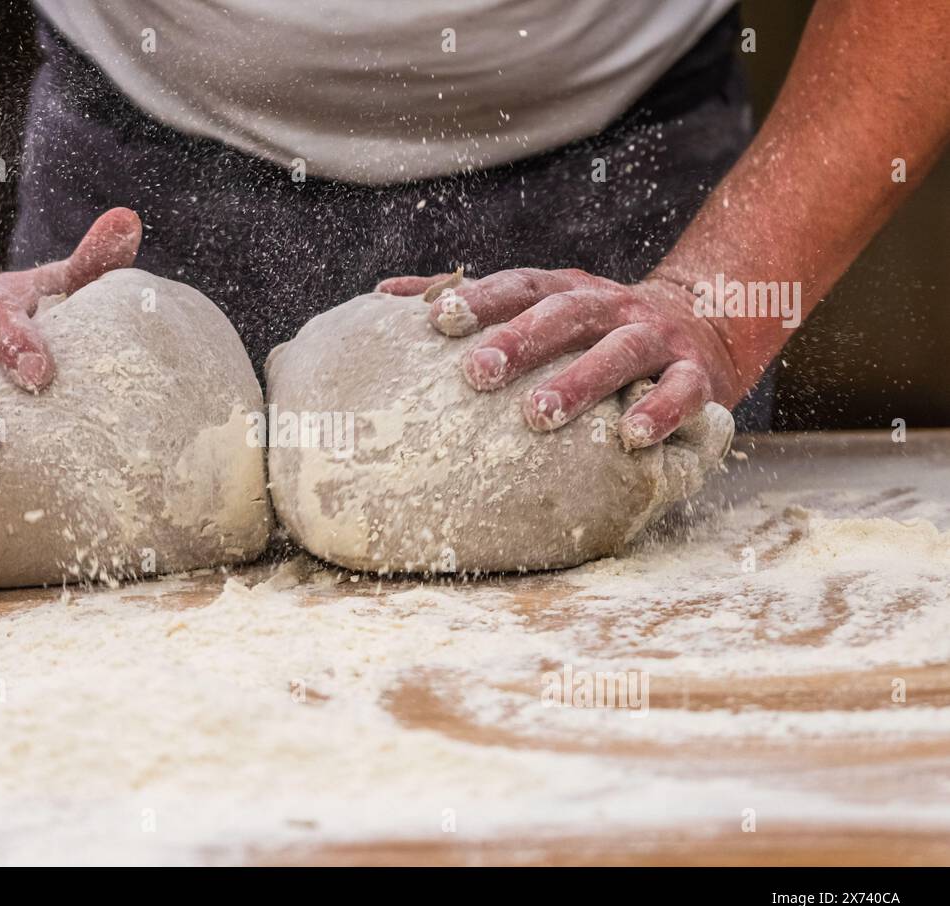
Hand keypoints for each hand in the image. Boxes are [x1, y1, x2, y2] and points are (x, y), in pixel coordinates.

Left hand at [376, 268, 740, 449]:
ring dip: (578, 381)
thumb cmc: (593, 329)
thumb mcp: (540, 305)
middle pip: (563, 314)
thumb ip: (472, 301)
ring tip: (538, 414)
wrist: (705, 325)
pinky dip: (658, 411)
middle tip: (476, 372)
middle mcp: (608, 307)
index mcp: (564, 291)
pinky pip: (681, 391)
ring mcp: (653, 338)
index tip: (436, 319)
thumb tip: (383, 294)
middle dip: (519, 340)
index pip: (519, 286)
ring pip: (617, 352)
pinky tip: (630, 437)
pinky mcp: (697, 374)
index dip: (481, 297)